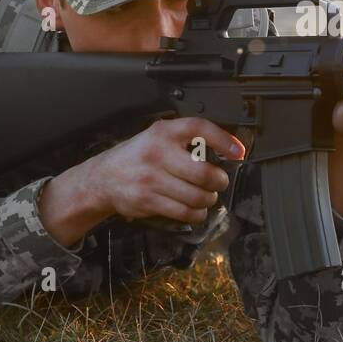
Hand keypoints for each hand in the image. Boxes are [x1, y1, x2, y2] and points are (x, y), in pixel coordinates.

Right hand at [39, 117, 244, 247]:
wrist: (104, 177)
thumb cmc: (138, 157)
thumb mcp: (158, 137)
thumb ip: (186, 140)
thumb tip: (226, 149)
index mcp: (163, 132)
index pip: (199, 128)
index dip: (223, 139)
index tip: (238, 151)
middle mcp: (157, 153)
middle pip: (204, 172)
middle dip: (219, 181)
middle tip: (219, 182)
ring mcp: (151, 178)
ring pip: (196, 196)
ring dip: (208, 200)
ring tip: (206, 196)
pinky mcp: (147, 200)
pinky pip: (183, 212)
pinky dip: (196, 214)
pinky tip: (194, 209)